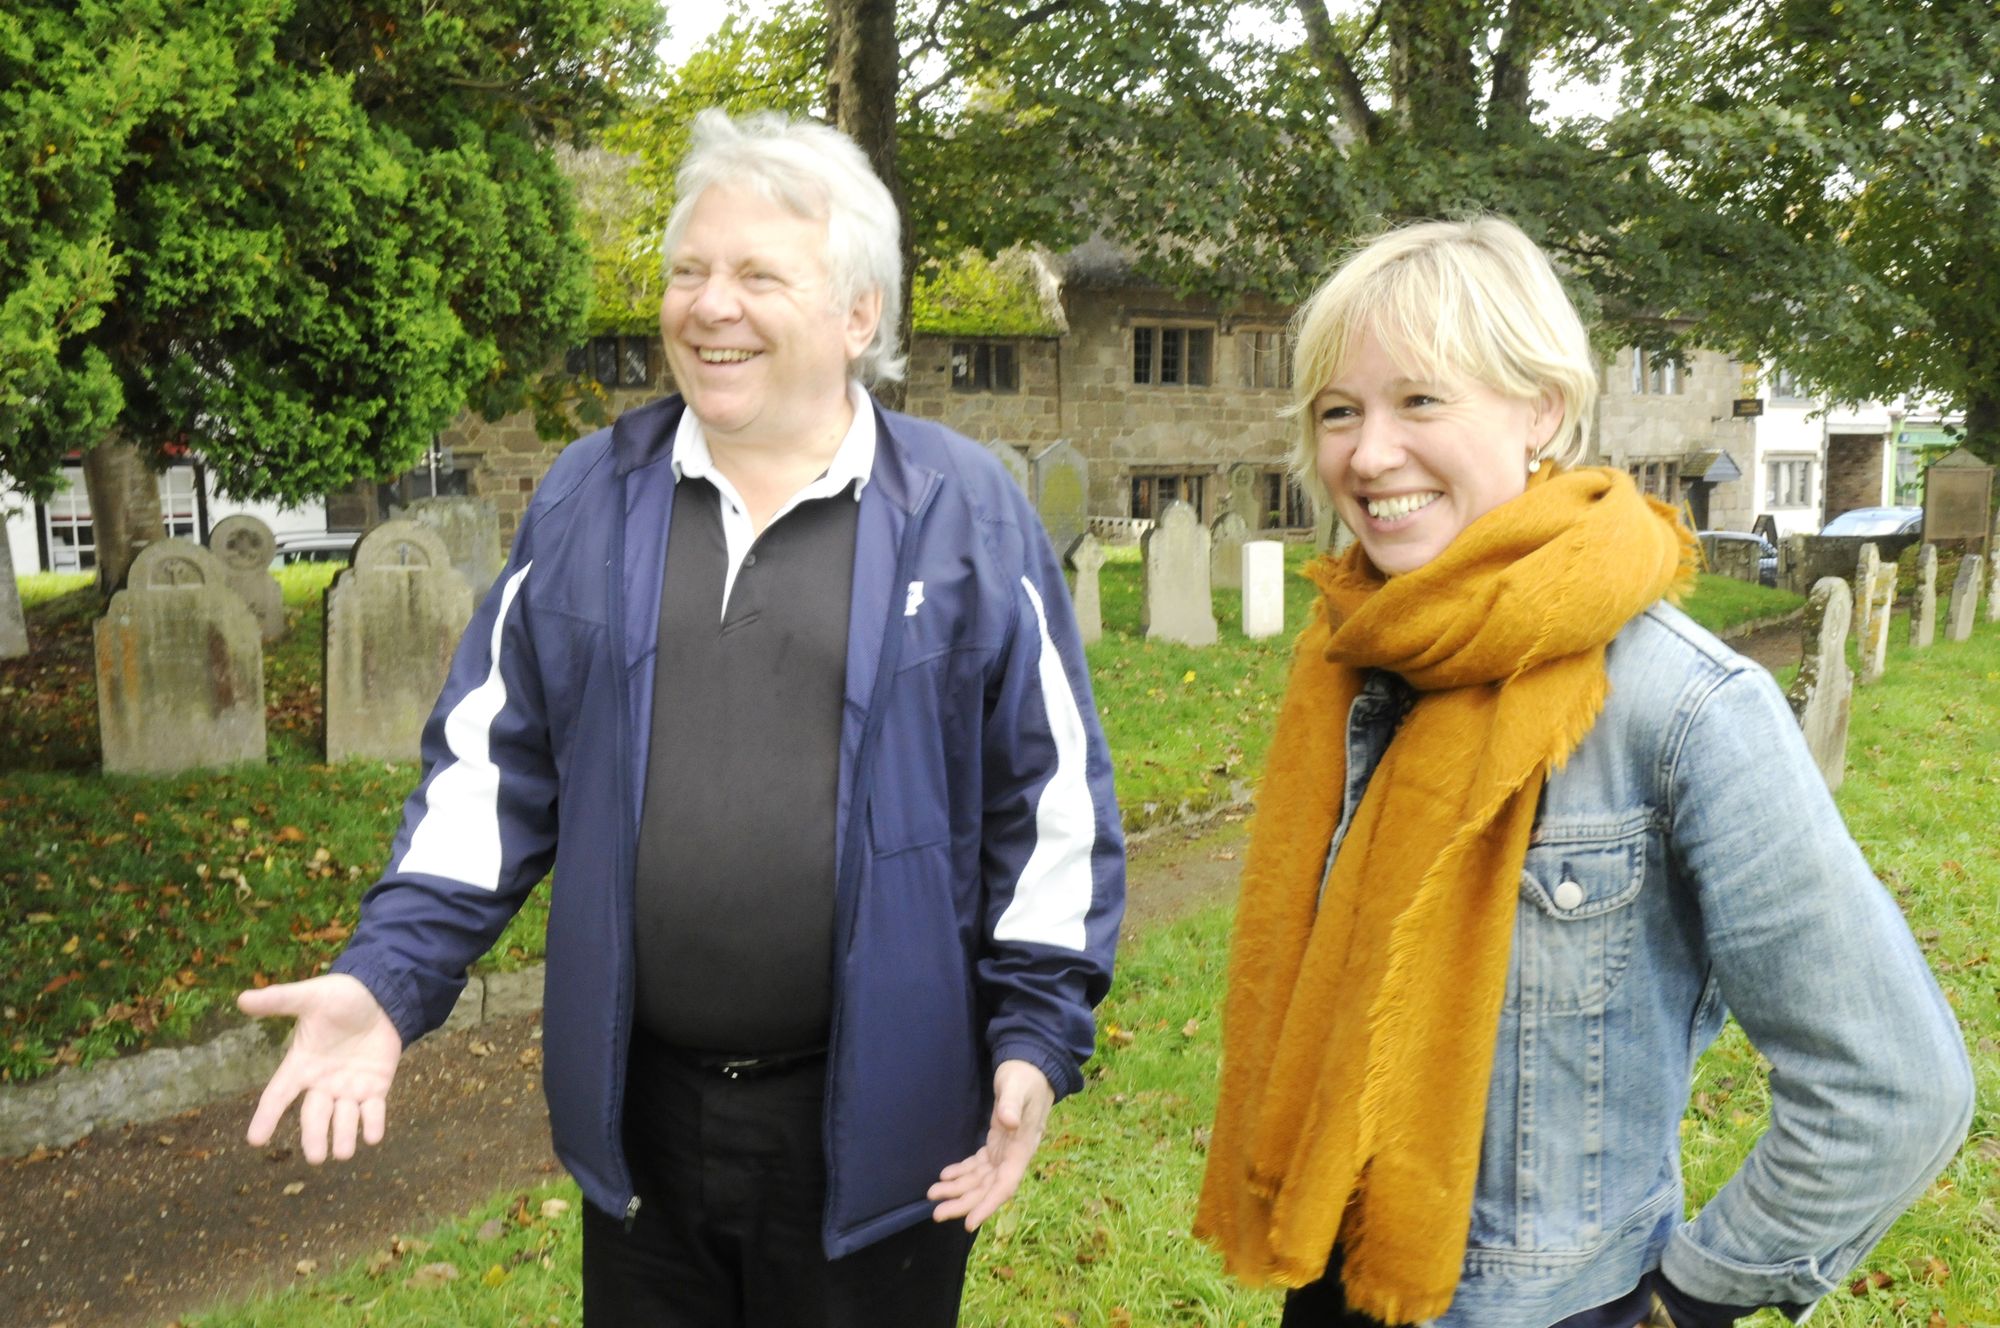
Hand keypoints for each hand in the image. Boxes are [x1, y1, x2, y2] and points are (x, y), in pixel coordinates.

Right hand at [239, 973, 402, 1163]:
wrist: (381, 995)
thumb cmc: (341, 996)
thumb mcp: (310, 996)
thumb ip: (280, 1000)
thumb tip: (242, 998)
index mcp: (301, 1065)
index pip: (278, 1095)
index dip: (266, 1117)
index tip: (255, 1140)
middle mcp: (322, 1083)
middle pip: (314, 1116)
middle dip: (315, 1136)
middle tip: (316, 1157)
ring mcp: (349, 1088)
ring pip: (344, 1119)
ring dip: (344, 1136)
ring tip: (345, 1152)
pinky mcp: (376, 1087)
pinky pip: (374, 1111)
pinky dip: (374, 1124)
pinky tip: (373, 1137)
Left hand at [927, 1059, 1053, 1230]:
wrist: (1032, 1066)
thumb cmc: (1025, 1076)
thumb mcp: (1018, 1086)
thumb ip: (1013, 1104)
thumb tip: (1008, 1123)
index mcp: (1022, 1147)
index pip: (1005, 1185)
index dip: (988, 1205)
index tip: (969, 1222)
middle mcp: (1014, 1155)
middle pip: (988, 1188)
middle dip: (964, 1202)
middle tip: (937, 1213)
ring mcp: (1005, 1151)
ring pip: (981, 1180)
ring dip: (958, 1190)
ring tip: (933, 1195)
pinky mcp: (997, 1142)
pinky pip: (978, 1165)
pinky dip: (962, 1173)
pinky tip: (945, 1176)